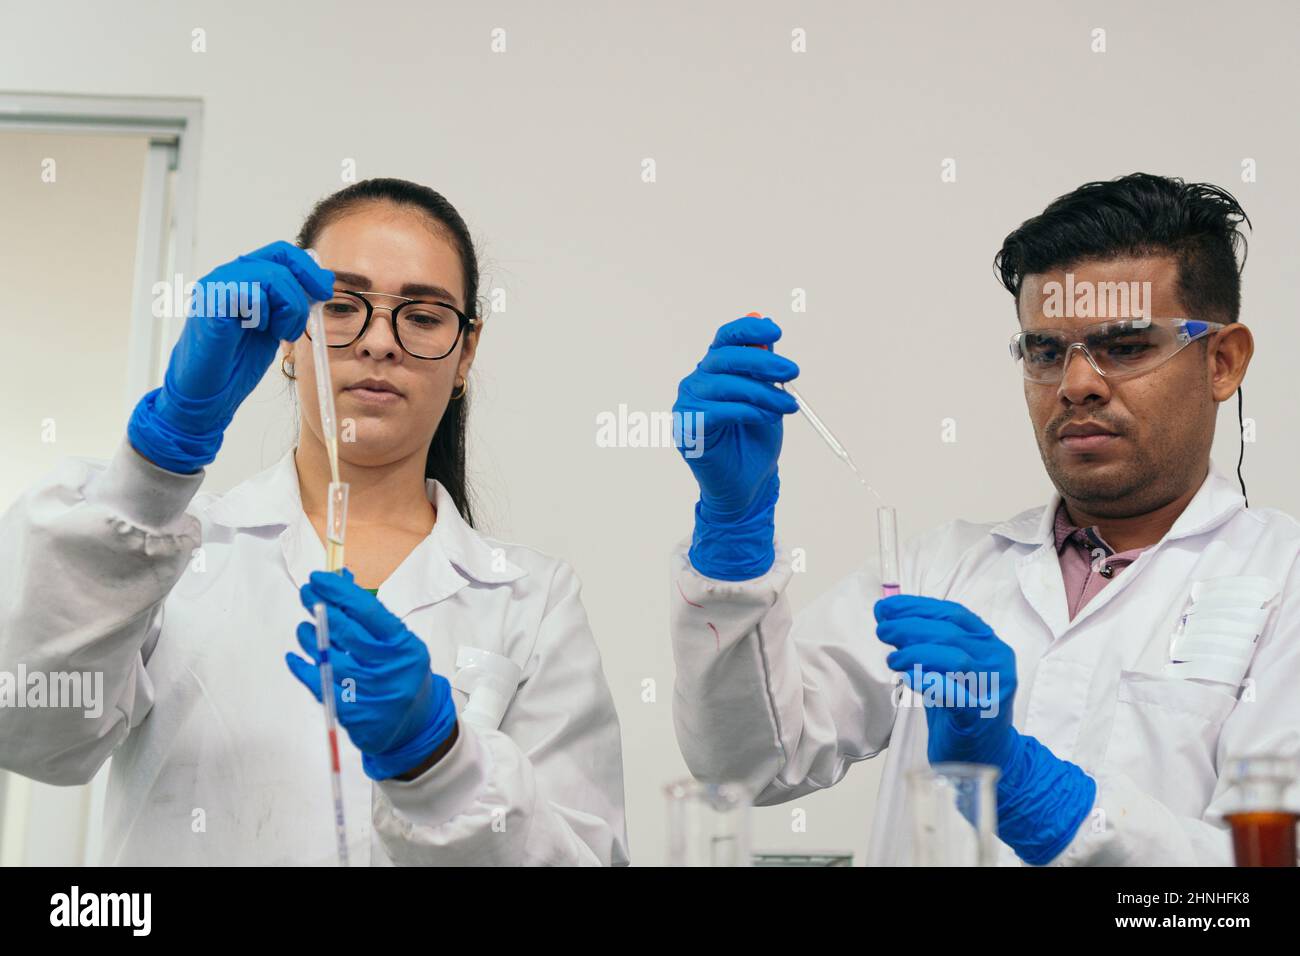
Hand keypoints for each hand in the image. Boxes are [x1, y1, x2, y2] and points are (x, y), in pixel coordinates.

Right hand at [128, 241, 333, 472]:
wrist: (209, 391)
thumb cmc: (237, 360)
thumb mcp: (276, 325)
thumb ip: (292, 302)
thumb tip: (324, 280)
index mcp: (244, 276)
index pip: (282, 252)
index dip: (308, 269)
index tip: (324, 292)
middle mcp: (228, 275)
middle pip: (281, 258)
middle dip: (303, 289)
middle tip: (303, 319)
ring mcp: (217, 286)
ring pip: (272, 276)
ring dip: (288, 308)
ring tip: (279, 333)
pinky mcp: (211, 303)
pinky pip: (251, 294)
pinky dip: (264, 315)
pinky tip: (256, 331)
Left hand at [286, 569, 456, 781]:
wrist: (414, 724)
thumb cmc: (402, 673)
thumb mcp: (398, 643)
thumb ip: (371, 616)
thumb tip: (340, 580)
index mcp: (404, 645)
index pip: (368, 611)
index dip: (340, 592)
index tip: (319, 579)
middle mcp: (388, 668)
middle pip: (345, 632)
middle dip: (319, 607)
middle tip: (306, 594)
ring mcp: (368, 692)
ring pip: (327, 657)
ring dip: (309, 637)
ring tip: (304, 628)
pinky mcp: (350, 712)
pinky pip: (317, 684)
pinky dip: (301, 668)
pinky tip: (295, 657)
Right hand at [672, 313, 798, 578]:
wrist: (748, 484)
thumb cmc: (756, 440)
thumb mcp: (767, 397)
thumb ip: (764, 366)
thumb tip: (766, 326)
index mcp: (715, 369)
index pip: (725, 338)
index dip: (748, 329)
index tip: (776, 332)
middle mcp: (697, 382)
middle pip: (725, 357)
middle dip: (763, 362)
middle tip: (793, 372)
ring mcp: (688, 405)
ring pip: (724, 384)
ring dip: (761, 392)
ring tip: (787, 405)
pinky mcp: (687, 429)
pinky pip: (717, 411)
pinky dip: (745, 411)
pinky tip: (765, 417)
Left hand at [874, 595, 1017, 768]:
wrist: (986, 754)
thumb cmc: (961, 707)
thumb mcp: (946, 668)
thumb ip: (925, 643)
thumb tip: (888, 617)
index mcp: (989, 643)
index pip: (953, 614)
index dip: (917, 607)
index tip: (886, 607)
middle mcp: (997, 660)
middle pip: (951, 633)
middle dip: (910, 627)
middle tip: (882, 630)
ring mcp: (994, 688)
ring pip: (956, 659)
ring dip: (917, 653)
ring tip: (892, 659)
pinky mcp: (983, 716)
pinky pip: (956, 695)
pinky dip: (930, 682)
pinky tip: (909, 678)